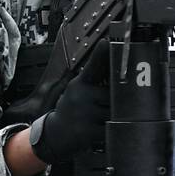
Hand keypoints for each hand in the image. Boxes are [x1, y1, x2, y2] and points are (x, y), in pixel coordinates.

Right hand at [29, 40, 110, 165]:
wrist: (55, 133)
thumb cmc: (73, 107)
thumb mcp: (79, 88)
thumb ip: (96, 74)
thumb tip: (113, 53)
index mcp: (80, 84)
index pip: (92, 66)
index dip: (100, 54)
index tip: (106, 42)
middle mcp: (81, 96)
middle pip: (114, 94)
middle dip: (119, 100)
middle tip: (113, 104)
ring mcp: (84, 113)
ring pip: (115, 112)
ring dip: (116, 116)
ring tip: (105, 117)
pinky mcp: (88, 131)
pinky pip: (111, 128)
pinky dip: (112, 129)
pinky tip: (102, 128)